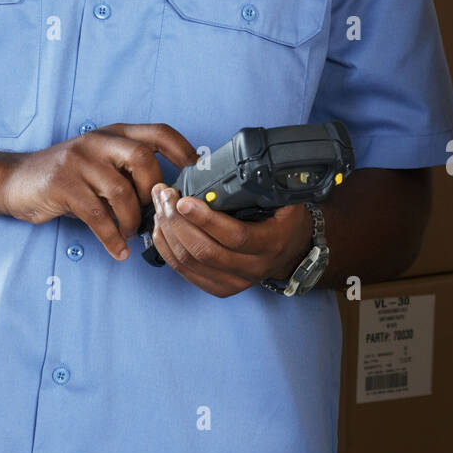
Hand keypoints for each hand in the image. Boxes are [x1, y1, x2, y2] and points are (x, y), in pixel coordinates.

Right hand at [0, 123, 198, 259]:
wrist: (16, 180)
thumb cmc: (67, 178)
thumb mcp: (100, 166)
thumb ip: (128, 175)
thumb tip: (171, 201)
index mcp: (114, 134)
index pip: (158, 132)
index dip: (183, 151)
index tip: (197, 176)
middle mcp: (99, 141)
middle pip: (142, 158)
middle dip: (153, 192)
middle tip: (154, 215)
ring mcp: (78, 160)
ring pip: (120, 190)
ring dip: (132, 219)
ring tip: (132, 234)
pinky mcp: (61, 184)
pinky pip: (96, 215)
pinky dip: (111, 237)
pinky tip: (118, 250)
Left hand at [150, 186, 313, 296]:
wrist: (292, 252)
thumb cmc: (285, 220)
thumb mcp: (286, 200)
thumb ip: (267, 185)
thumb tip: (242, 164)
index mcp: (270, 244)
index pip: (234, 236)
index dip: (206, 219)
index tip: (184, 200)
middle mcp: (252, 268)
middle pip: (204, 251)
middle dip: (177, 221)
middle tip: (165, 195)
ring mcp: (234, 282)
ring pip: (190, 261)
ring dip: (168, 232)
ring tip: (160, 204)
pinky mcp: (218, 288)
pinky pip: (184, 271)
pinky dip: (167, 248)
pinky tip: (161, 226)